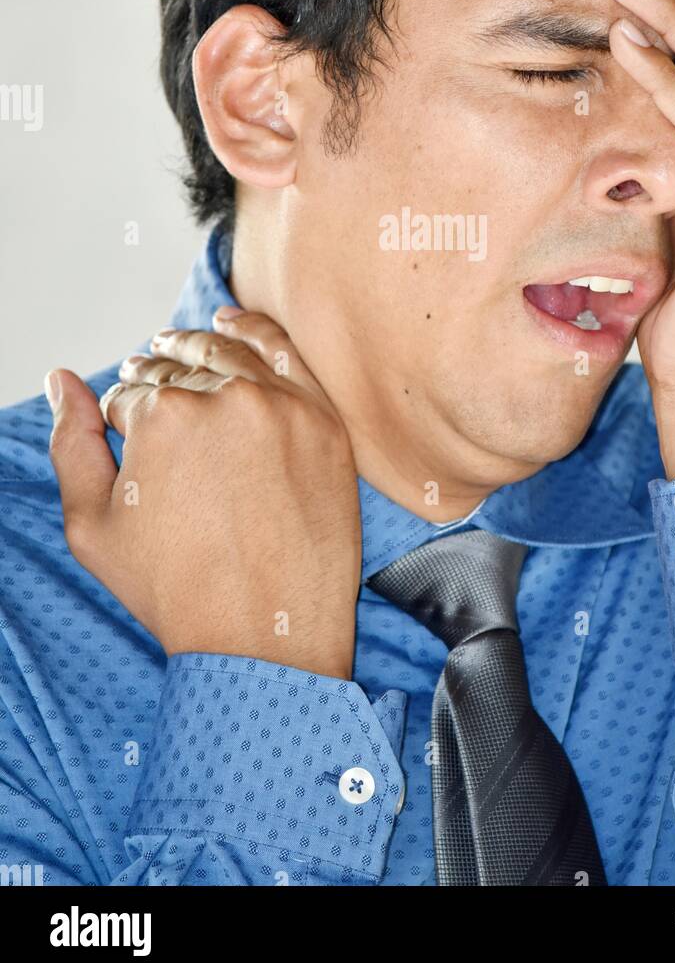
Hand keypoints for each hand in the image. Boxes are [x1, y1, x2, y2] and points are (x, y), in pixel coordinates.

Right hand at [45, 307, 360, 677]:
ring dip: (196, 349)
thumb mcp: (93, 526)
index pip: (129, 394)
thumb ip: (71, 443)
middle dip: (155, 380)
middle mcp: (224, 398)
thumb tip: (62, 379)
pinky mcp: (323, 419)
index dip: (121, 416)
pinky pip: (287, 354)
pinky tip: (231, 323)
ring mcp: (281, 405)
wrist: (265, 638)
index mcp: (161, 418)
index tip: (127, 435)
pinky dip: (255, 332)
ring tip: (178, 350)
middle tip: (149, 390)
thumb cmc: (175, 590)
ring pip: (226, 353)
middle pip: (176, 369)